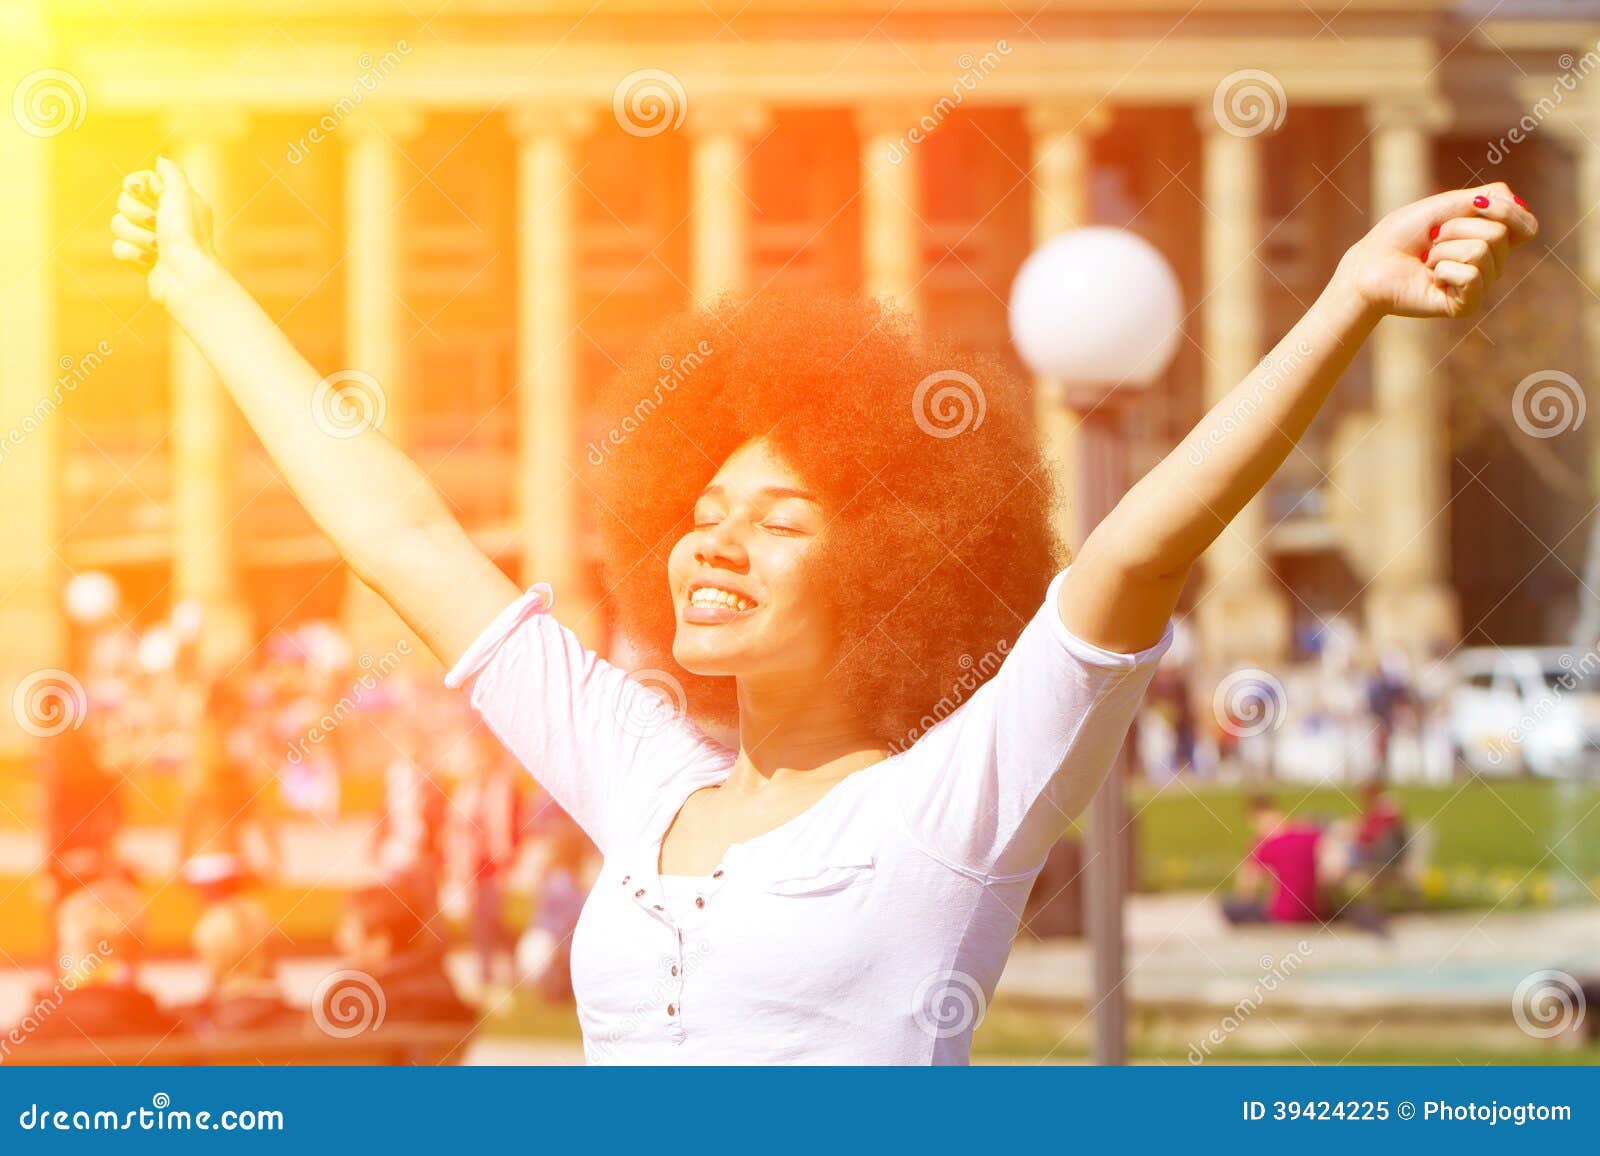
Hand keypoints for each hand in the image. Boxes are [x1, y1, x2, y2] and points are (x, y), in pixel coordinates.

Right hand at [110, 156, 218, 303]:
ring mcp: (150, 238)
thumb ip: (171, 173)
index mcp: (175, 200)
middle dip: (136, 213)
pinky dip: (132, 254)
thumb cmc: (186, 234)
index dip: (134, 185)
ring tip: (157, 247)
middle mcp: (163, 218)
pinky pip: (118, 247)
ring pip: (118, 225)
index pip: (139, 181)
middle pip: (123, 202)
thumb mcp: (182, 194)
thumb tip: (161, 160)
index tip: (140, 191)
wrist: (186, 276)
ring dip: (137, 235)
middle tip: (156, 224)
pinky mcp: (140, 259)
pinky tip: (150, 261)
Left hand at [1336, 182, 1537, 320]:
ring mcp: (1480, 286)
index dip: (1507, 211)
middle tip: (1432, 239)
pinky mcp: (1466, 305)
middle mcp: (1491, 264)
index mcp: (1491, 240)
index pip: (1525, 226)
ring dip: (1445, 248)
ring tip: (1427, 259)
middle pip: (1499, 233)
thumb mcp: (1446, 204)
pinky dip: (1444, 268)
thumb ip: (1487, 198)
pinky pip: (1472, 275)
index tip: (1475, 205)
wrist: (1370, 264)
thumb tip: (1519, 204)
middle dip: (1457, 227)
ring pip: (1483, 251)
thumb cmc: (1402, 234)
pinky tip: (1430, 277)